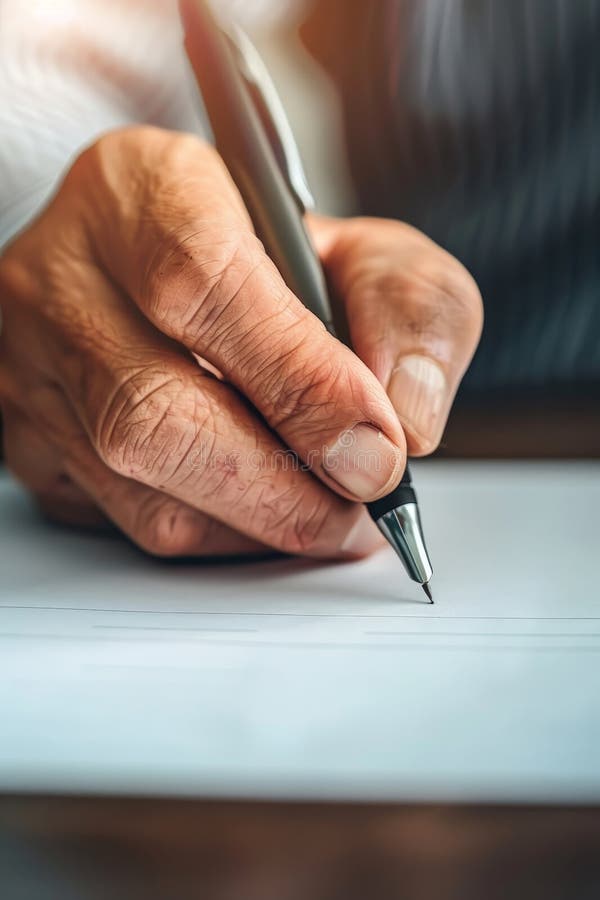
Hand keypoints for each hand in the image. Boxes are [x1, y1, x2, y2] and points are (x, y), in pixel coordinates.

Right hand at [0, 127, 481, 558]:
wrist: (172, 268)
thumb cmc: (269, 259)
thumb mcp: (363, 249)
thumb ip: (410, 311)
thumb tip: (405, 427)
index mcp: (141, 190)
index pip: (200, 283)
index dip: (299, 380)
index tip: (378, 445)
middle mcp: (64, 277)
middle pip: (151, 411)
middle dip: (281, 486)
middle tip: (363, 503)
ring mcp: (35, 366)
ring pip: (134, 481)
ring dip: (254, 521)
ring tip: (328, 511)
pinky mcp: (35, 440)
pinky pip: (124, 518)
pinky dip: (217, 533)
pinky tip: (264, 507)